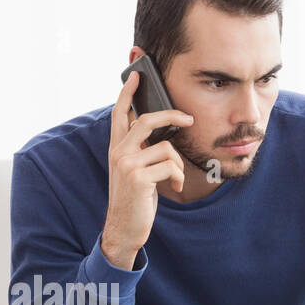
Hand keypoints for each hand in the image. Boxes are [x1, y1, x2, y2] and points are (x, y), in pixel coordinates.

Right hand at [101, 70, 193, 269]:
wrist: (124, 228)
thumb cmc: (135, 199)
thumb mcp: (134, 171)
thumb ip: (140, 150)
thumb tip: (161, 132)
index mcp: (116, 148)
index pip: (120, 114)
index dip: (127, 93)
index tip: (137, 75)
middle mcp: (118, 152)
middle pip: (147, 120)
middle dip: (171, 116)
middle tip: (188, 118)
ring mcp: (127, 164)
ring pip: (166, 148)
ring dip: (178, 165)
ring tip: (174, 179)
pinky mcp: (138, 178)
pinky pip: (170, 166)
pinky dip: (178, 178)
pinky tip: (173, 188)